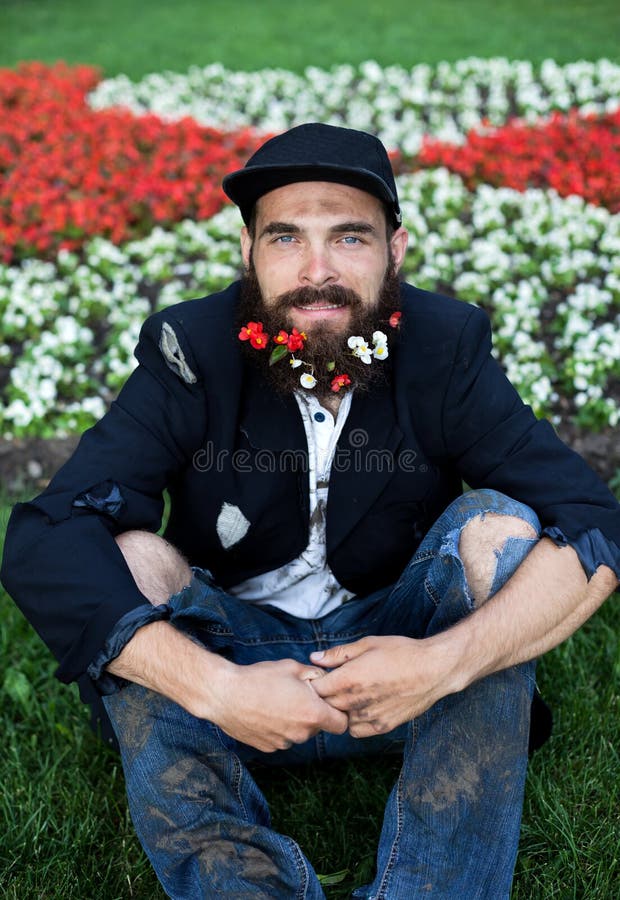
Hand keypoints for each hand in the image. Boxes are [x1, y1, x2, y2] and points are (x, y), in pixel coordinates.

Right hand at [206, 658, 348, 752]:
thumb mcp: (292, 667)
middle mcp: (301, 734)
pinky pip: (282, 738)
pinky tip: (265, 712)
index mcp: (312, 714)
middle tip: (297, 695)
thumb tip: (324, 679)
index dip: (338, 712)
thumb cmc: (260, 678)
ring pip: (299, 733)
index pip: (342, 724)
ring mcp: (284, 743)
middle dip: (313, 713)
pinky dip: (279, 728)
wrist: (225, 695)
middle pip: (319, 727)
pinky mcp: (268, 748)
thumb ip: (315, 675)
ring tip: (277, 702)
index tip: (328, 702)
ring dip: (295, 721)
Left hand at [309, 636, 446, 737]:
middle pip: (326, 705)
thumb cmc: (401, 652)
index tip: (323, 675)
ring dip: (342, 709)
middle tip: (337, 683)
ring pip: (340, 719)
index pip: (316, 689)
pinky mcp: (382, 727)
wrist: (433, 670)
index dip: (317, 681)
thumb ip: (338, 654)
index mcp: (348, 679)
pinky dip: (355, 721)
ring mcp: (368, 717)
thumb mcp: (367, 644)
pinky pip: (356, 730)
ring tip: (353, 694)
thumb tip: (315, 657)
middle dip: (327, 695)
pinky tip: (364, 706)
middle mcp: (355, 701)